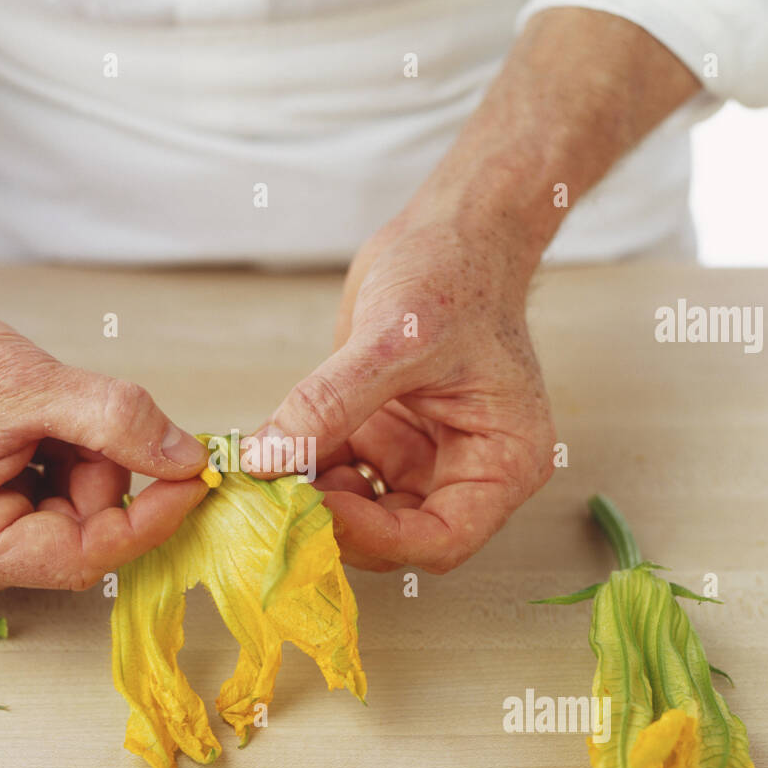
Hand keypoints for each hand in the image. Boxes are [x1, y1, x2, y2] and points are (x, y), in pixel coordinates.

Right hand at [0, 298, 209, 603]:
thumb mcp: (31, 385)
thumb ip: (117, 422)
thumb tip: (187, 460)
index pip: (87, 556)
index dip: (151, 516)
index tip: (195, 476)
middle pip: (82, 535)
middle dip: (97, 470)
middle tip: (68, 411)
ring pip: (75, 518)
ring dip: (79, 462)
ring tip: (33, 415)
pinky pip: (54, 507)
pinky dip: (61, 463)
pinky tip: (24, 431)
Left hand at [245, 215, 555, 572]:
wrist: (453, 228)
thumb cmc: (457, 274)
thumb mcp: (395, 339)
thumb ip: (330, 403)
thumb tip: (266, 459)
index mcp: (502, 461)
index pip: (443, 539)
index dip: (378, 536)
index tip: (317, 510)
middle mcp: (464, 470)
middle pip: (396, 535)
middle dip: (337, 520)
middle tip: (278, 494)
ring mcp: (420, 456)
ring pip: (359, 510)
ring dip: (312, 497)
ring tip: (268, 465)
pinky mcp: (381, 436)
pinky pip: (337, 472)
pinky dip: (302, 466)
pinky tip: (271, 444)